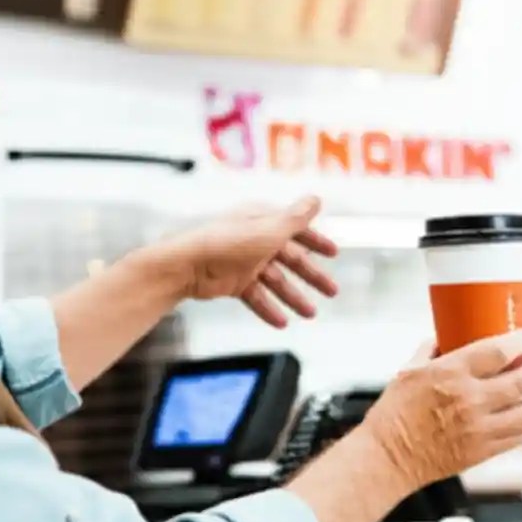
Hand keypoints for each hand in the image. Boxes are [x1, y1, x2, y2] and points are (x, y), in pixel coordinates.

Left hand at [174, 196, 339, 326]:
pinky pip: (256, 296)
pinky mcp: (233, 281)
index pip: (297, 230)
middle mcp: (256, 239)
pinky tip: (281, 321)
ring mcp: (245, 261)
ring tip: (310, 313)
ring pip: (276, 281)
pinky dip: (269, 308)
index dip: (317, 241)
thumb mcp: (269, 229)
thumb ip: (296, 218)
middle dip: (311, 276)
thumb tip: (316, 200)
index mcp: (265, 221)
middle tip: (331, 291)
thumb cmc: (226, 242)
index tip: (334, 253)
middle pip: (291, 259)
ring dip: (294, 297)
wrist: (187, 265)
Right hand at [359, 329, 521, 489]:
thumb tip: (446, 335)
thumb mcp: (408, 370)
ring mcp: (479, 428)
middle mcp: (470, 399)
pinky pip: (518, 437)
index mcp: (450, 373)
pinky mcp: (482, 452)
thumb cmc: (394, 413)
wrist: (388, 458)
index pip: (499, 350)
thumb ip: (431, 350)